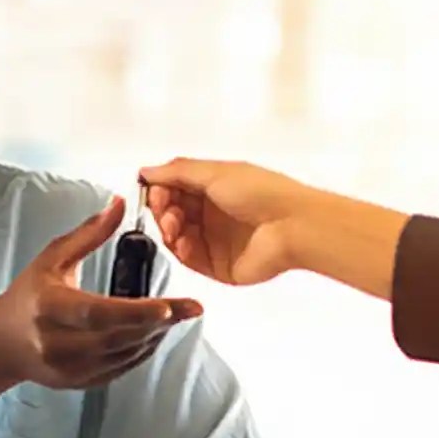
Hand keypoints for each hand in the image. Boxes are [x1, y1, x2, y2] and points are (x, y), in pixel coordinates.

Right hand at [0, 196, 202, 388]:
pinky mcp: (79, 382)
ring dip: (154, 336)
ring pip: (124, 354)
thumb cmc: (29, 295)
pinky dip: (142, 351)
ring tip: (177, 316)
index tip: (167, 307)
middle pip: (118, 336)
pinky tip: (156, 334)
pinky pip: (121, 368)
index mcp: (49, 308)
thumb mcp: (53, 258)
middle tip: (190, 308)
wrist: (3, 344)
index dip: (135, 312)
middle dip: (158, 322)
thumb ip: (88, 234)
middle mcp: (58, 343)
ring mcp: (69, 368)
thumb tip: (120, 204)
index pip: (97, 313)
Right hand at [138, 158, 334, 285]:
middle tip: (164, 209)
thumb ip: (178, 172)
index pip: (175, 189)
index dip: (160, 190)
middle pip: (173, 214)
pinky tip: (183, 242)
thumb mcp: (215, 172)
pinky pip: (190, 260)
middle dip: (163, 210)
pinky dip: (181, 251)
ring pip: (177, 238)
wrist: (292, 226)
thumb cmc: (264, 193)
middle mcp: (214, 214)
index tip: (152, 190)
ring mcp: (216, 241)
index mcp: (215, 188)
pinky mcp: (219, 266)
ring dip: (169, 230)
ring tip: (174, 225)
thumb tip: (147, 171)